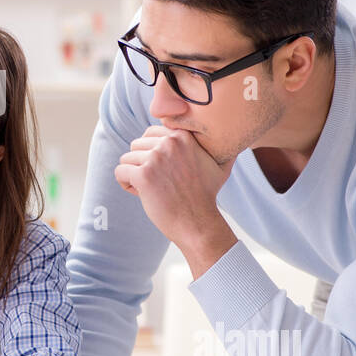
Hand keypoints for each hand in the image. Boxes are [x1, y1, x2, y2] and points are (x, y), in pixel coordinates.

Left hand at [113, 125, 234, 246]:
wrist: (198, 223)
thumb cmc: (206, 197)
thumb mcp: (220, 166)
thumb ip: (223, 149)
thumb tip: (236, 139)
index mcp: (183, 135)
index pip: (150, 133)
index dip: (152, 152)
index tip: (165, 170)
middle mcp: (169, 143)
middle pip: (136, 145)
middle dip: (142, 163)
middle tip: (158, 182)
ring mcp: (156, 158)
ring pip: (126, 158)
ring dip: (134, 174)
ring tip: (151, 189)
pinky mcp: (143, 175)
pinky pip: (120, 172)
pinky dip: (125, 183)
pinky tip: (141, 193)